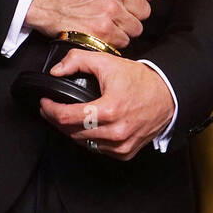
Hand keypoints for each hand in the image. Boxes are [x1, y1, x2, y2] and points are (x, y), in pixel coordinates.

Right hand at [25, 0, 169, 49]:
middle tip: (114, 10)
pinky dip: (113, 40)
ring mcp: (110, 12)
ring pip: (136, 29)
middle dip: (132, 14)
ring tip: (106, 20)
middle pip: (145, 12)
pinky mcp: (102, 31)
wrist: (48, 2)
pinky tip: (100, 30)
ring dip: (124, 29)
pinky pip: (123, 42)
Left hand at [38, 49, 174, 160]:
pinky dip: (89, 139)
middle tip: (52, 109)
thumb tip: (56, 70)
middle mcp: (115, 132)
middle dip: (57, 120)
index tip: (45, 103)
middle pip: (71, 132)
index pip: (67, 117)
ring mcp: (121, 145)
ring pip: (83, 143)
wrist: (167, 95)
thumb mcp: (107, 62)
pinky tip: (87, 127)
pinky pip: (98, 150)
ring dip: (71, 130)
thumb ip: (77, 60)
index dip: (50, 109)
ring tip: (67, 117)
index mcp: (109, 110)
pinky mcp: (125, 152)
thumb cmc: (140, 80)